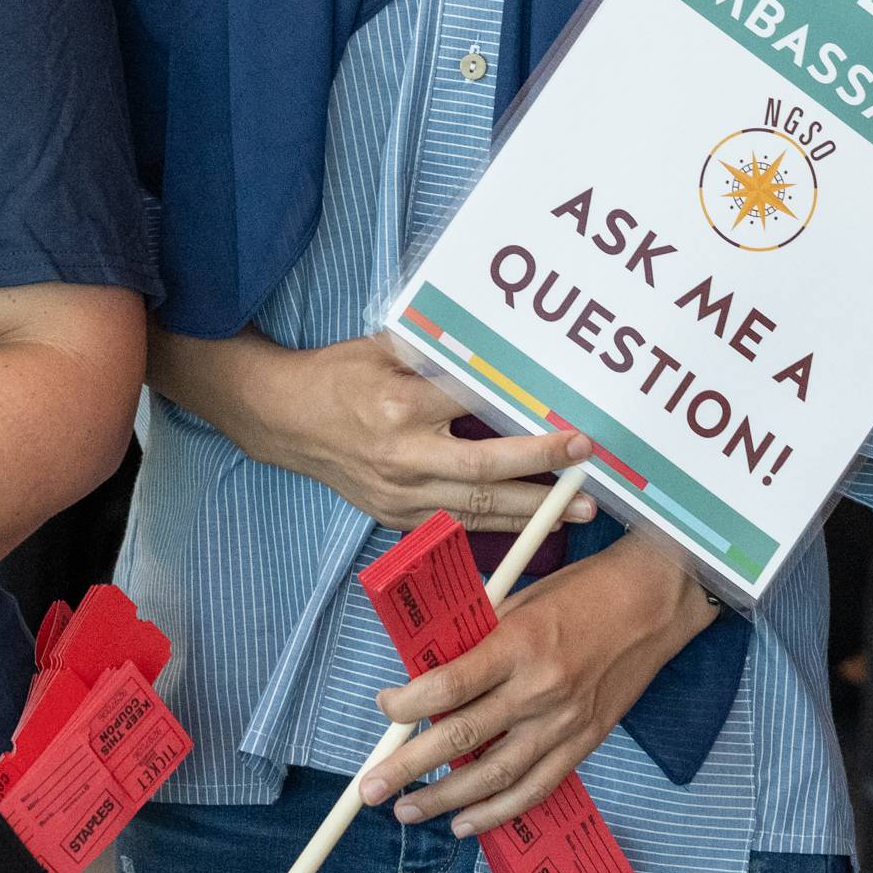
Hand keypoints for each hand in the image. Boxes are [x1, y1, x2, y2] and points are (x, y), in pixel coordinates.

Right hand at [266, 335, 599, 532]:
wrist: (286, 420)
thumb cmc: (339, 375)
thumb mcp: (383, 347)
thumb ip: (437, 352)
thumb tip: (496, 351)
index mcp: (399, 404)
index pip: (474, 407)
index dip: (522, 412)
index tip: (564, 411)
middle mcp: (401, 455)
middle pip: (484, 470)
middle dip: (541, 470)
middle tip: (585, 465)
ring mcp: (398, 493)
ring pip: (476, 509)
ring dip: (532, 511)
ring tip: (577, 510)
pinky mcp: (395, 516)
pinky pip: (455, 525)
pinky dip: (497, 526)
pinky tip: (532, 524)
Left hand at [358, 540, 712, 834]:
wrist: (656, 600)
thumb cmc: (584, 590)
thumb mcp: (522, 600)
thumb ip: (479, 641)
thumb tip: (429, 676)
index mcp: (519, 643)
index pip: (449, 685)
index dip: (407, 703)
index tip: (384, 708)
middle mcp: (540, 688)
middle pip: (462, 738)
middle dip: (409, 767)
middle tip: (371, 788)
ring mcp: (565, 722)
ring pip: (495, 774)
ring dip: (445, 800)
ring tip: (407, 811)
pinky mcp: (586, 742)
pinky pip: (536, 787)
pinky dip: (498, 811)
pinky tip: (465, 823)